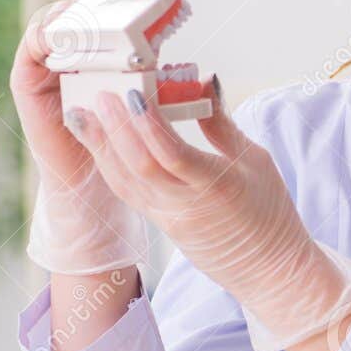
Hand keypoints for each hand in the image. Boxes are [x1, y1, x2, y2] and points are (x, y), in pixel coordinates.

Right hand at [11, 0, 145, 274]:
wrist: (87, 184)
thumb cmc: (121, 147)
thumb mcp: (148, 113)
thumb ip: (171, 96)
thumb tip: (210, 78)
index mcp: (100, 59)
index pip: (104, 15)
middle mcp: (71, 57)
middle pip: (77, 13)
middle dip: (92, 0)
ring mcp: (45, 66)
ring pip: (53, 22)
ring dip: (69, 11)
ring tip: (86, 5)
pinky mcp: (26, 80)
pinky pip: (31, 46)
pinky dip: (44, 33)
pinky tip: (62, 30)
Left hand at [72, 85, 350, 350]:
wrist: (268, 269)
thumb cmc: (270, 213)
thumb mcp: (256, 160)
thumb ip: (221, 124)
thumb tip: (205, 80)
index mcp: (216, 185)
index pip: (173, 154)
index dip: (149, 124)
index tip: (131, 94)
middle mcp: (186, 204)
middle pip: (139, 166)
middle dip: (113, 129)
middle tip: (97, 96)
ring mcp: (169, 218)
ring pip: (124, 181)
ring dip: (99, 147)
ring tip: (80, 115)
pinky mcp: (160, 225)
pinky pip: (128, 193)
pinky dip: (109, 165)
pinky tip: (98, 144)